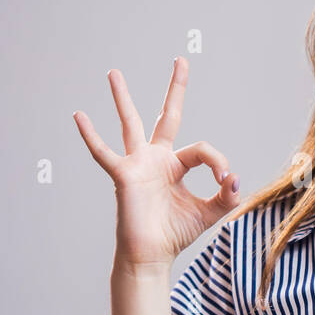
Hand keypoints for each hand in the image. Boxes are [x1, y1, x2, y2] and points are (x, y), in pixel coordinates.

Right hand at [73, 56, 239, 270]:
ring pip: (130, 124)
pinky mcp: (123, 175)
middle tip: (181, 60)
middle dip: (175, 88)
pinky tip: (79, 115)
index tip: (226, 181)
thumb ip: (227, 195)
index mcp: (176, 165)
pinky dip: (90, 135)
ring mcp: (138, 164)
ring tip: (113, 72)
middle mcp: (156, 159)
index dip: (218, 162)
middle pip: (167, 116)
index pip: (202, 149)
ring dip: (123, 98)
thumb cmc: (176, 233)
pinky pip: (103, 152)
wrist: (152, 254)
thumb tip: (235, 177)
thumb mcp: (210, 212)